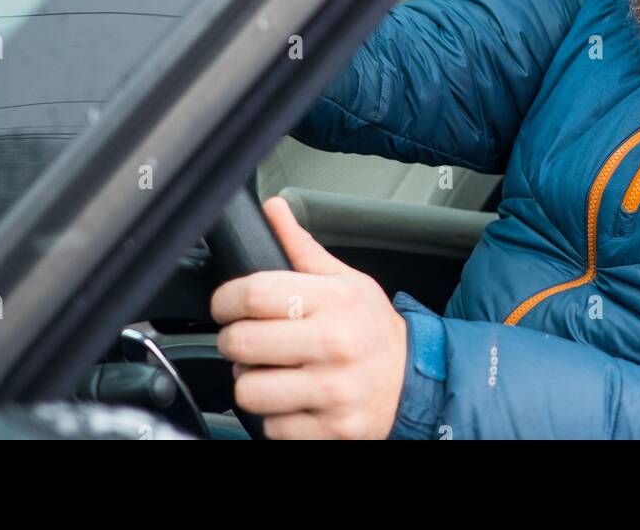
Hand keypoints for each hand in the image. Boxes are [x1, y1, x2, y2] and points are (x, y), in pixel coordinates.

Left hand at [210, 196, 407, 439]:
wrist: (415, 383)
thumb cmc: (373, 328)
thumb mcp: (346, 280)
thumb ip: (301, 248)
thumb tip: (274, 209)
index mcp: (334, 301)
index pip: (255, 293)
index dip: (225, 299)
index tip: (225, 304)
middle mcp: (334, 345)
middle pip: (242, 343)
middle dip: (233, 341)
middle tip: (246, 339)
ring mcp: (332, 392)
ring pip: (248, 391)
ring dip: (250, 381)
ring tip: (270, 371)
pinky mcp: (330, 430)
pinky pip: (270, 427)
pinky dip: (274, 415)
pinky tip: (293, 397)